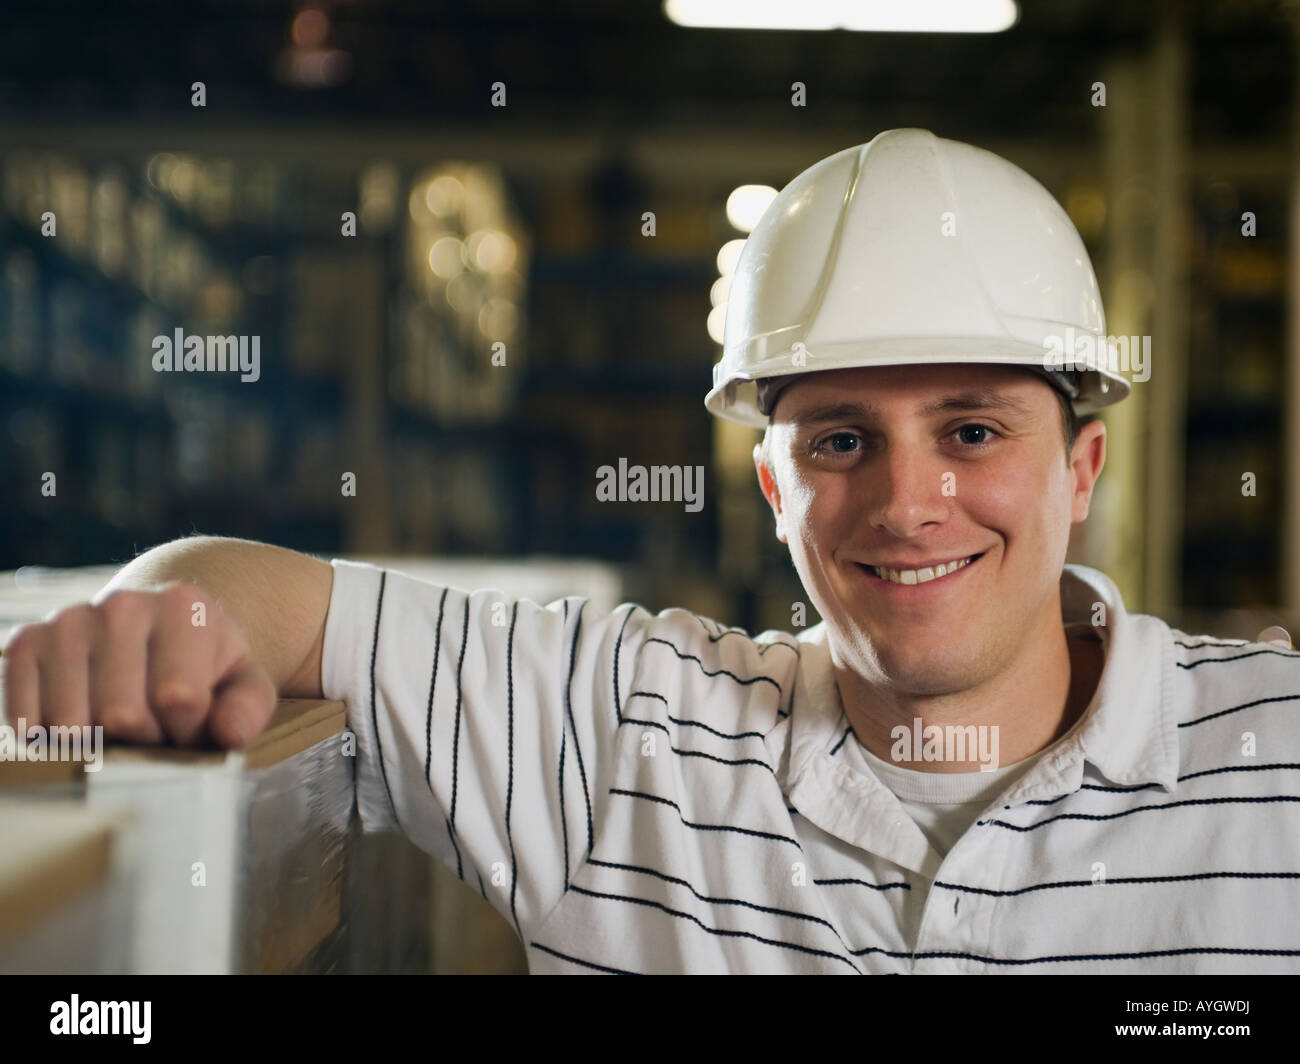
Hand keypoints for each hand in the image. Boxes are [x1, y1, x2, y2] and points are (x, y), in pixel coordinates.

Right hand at [2, 581, 277, 747]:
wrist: (157, 630)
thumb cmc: (206, 667)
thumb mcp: (243, 683)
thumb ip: (248, 708)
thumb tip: (230, 734)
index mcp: (183, 606)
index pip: (178, 696)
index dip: (187, 728)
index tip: (192, 721)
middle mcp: (122, 605)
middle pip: (121, 714)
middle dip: (143, 738)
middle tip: (156, 725)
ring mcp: (68, 621)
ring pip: (70, 724)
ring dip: (99, 742)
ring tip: (122, 720)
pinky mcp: (25, 643)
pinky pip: (24, 720)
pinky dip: (52, 740)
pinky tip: (83, 720)